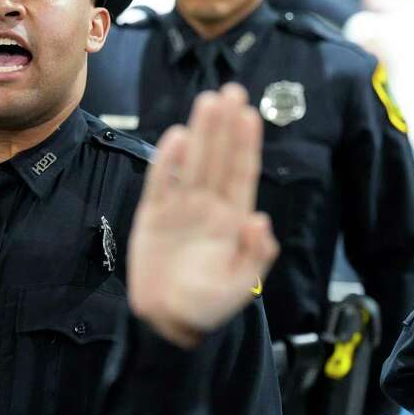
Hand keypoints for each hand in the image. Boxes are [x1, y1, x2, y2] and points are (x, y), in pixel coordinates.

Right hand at [127, 84, 279, 347]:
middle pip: (217, 159)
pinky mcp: (152, 218)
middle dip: (224, 126)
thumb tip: (261, 221)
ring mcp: (179, 210)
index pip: (241, 174)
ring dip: (200, 134)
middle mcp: (207, 208)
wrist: (168, 323)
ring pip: (191, 164)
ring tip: (207, 101)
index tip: (250, 114)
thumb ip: (256, 256)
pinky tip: (175, 137)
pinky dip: (166, 162)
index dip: (245, 144)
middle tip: (230, 91)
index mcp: (232, 221)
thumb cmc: (207, 307)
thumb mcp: (241, 287)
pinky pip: (160, 184)